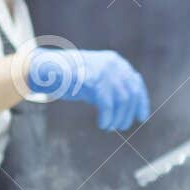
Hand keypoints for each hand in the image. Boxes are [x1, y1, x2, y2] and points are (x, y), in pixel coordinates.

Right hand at [24, 47, 150, 131]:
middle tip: (121, 126)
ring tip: (109, 126)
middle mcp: (113, 64)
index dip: (141, 102)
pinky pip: (107, 104)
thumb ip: (110, 87)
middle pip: (131, 93)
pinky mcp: (92, 80)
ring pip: (122, 100)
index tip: (142, 118)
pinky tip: (103, 124)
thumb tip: (125, 107)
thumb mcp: (94, 79)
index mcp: (115, 62)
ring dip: (118, 117)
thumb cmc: (69, 78)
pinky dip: (107, 117)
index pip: (135, 82)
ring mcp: (103, 71)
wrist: (47, 70)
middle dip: (128, 113)